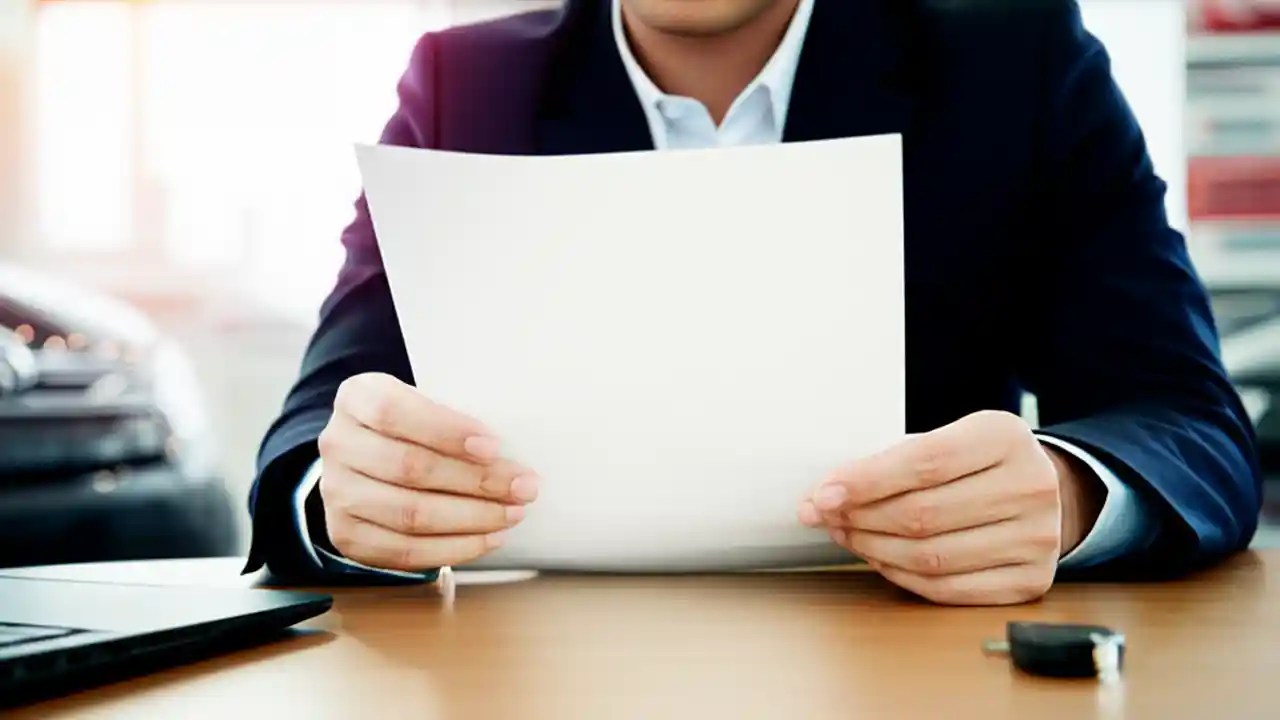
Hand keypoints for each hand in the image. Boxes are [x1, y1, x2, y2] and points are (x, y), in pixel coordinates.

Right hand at [316, 373, 538, 570]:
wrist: (366, 458)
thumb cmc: (411, 426)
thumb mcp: (425, 401)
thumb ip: (454, 417)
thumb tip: (508, 455)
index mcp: (357, 398)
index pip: (395, 412)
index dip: (446, 431)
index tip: (494, 446)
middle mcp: (338, 444)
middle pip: (409, 467)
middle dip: (477, 481)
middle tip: (523, 486)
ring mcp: (337, 493)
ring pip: (410, 514)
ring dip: (473, 518)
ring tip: (513, 513)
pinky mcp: (347, 535)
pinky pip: (405, 551)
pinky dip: (454, 548)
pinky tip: (488, 537)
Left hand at [797, 411, 1102, 605]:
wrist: (1041, 490)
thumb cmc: (976, 462)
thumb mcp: (947, 438)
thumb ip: (895, 460)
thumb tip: (827, 495)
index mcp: (1005, 436)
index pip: (924, 462)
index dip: (866, 482)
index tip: (823, 494)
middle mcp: (1031, 486)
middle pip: (923, 514)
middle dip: (860, 518)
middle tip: (824, 517)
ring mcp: (1037, 538)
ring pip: (931, 557)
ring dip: (873, 550)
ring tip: (846, 535)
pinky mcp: (1032, 580)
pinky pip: (948, 589)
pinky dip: (902, 577)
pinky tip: (879, 559)